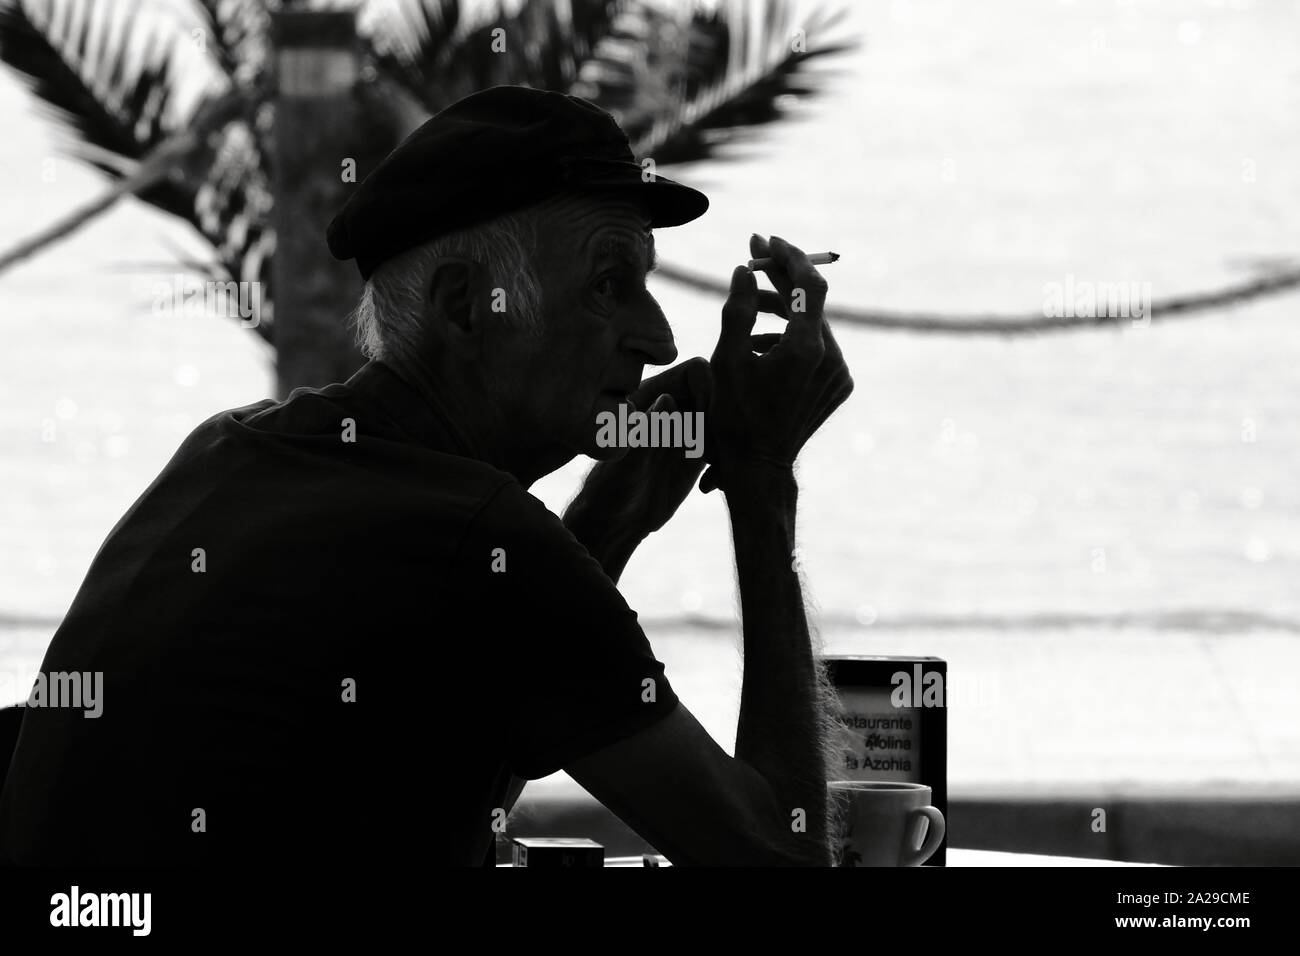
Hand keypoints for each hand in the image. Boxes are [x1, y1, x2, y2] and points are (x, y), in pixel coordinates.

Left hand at [565, 357, 711, 543]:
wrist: (613, 521)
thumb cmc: (609, 488)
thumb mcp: (626, 461)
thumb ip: (646, 431)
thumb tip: (669, 399)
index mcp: (653, 396)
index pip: (696, 372)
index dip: (711, 389)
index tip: (709, 421)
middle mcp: (673, 409)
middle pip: (719, 393)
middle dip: (727, 420)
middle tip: (715, 453)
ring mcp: (687, 431)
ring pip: (726, 422)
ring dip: (731, 445)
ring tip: (716, 473)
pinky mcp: (697, 456)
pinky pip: (726, 449)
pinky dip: (728, 464)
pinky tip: (712, 486)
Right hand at [701, 234, 853, 492]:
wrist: (758, 467)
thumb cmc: (735, 415)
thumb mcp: (727, 359)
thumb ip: (738, 309)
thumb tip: (745, 270)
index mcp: (806, 349)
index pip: (807, 284)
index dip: (788, 256)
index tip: (766, 240)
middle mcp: (831, 359)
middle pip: (809, 303)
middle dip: (780, 281)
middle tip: (753, 261)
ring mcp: (838, 375)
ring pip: (811, 326)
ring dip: (781, 314)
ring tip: (747, 319)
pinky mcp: (838, 387)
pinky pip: (816, 350)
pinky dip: (791, 340)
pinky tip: (762, 350)